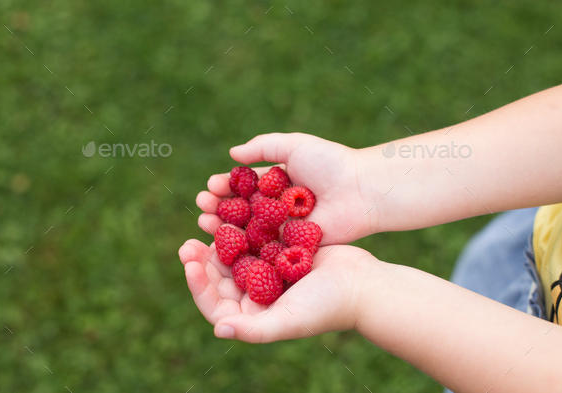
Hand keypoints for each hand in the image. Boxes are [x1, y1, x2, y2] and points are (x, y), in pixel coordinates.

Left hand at [178, 239, 385, 342]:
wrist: (362, 284)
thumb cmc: (328, 307)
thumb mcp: (290, 321)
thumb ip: (254, 330)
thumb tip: (218, 329)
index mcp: (255, 314)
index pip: (216, 305)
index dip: (199, 286)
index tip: (190, 264)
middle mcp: (257, 295)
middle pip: (220, 278)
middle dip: (202, 261)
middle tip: (189, 243)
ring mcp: (268, 272)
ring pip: (233, 255)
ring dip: (218, 240)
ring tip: (204, 223)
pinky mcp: (279, 251)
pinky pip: (253, 238)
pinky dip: (241, 226)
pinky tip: (231, 211)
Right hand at [196, 133, 378, 244]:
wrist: (360, 189)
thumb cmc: (330, 163)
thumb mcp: (294, 145)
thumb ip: (263, 147)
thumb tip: (232, 154)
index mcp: (277, 183)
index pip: (244, 186)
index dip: (225, 186)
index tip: (210, 186)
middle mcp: (278, 207)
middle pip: (241, 209)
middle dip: (219, 207)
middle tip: (202, 205)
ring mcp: (285, 228)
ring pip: (248, 229)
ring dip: (224, 227)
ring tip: (205, 221)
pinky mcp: (293, 247)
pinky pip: (265, 247)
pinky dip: (245, 247)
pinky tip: (225, 245)